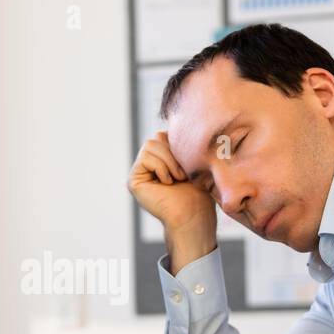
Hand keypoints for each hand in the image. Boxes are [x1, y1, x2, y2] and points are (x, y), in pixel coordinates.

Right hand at [127, 131, 216, 272]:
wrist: (194, 214)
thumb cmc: (199, 192)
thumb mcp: (193, 160)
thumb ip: (181, 142)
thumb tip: (182, 119)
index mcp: (162, 158)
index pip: (166, 135)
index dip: (180, 145)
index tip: (191, 165)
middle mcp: (148, 164)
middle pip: (157, 137)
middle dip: (174, 153)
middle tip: (184, 174)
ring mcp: (140, 172)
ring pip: (151, 144)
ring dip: (170, 161)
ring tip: (177, 178)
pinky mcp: (134, 180)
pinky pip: (146, 157)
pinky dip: (162, 168)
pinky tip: (167, 183)